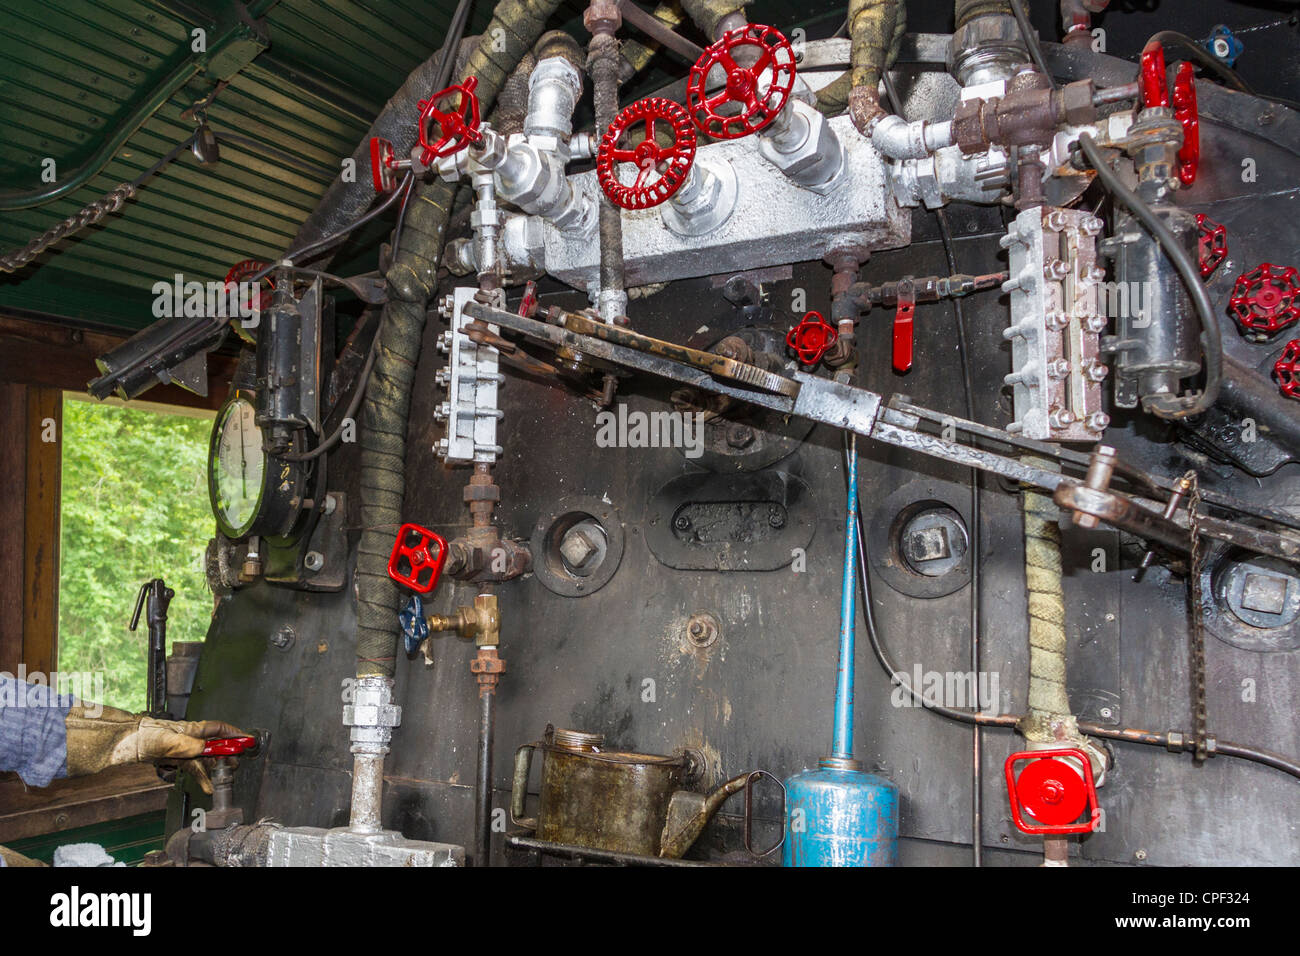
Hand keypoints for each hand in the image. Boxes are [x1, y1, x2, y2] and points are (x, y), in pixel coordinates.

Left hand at [65, 704, 247, 793]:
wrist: (125, 744)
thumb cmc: (146, 736)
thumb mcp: (170, 741)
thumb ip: (190, 745)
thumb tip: (206, 749)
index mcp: (193, 729)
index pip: (219, 729)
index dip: (234, 733)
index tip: (247, 740)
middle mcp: (190, 738)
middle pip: (215, 745)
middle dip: (227, 754)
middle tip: (235, 764)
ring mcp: (183, 749)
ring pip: (205, 759)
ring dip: (214, 769)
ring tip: (223, 778)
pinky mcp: (175, 759)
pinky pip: (193, 769)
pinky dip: (201, 777)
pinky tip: (206, 786)